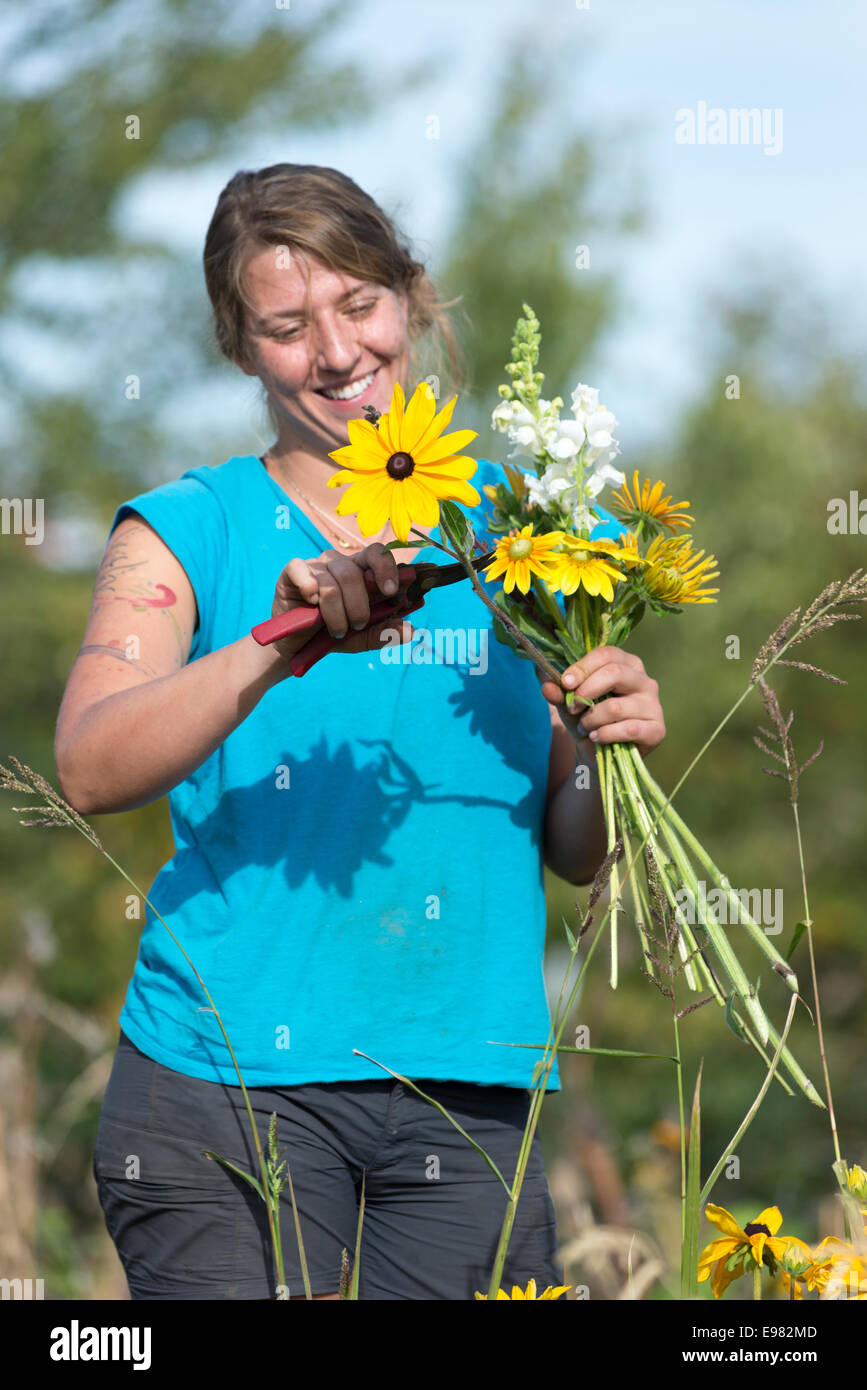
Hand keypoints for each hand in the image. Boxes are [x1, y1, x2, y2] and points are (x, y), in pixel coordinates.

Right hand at [270, 543, 412, 663]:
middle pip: (354, 574)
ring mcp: (315, 565)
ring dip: (335, 613)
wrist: (298, 645)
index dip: (386, 568)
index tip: (392, 591)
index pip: (377, 554)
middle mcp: (339, 563)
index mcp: (361, 571)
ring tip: (336, 630)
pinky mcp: (292, 571)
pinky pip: (301, 571)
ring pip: (331, 583)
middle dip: (358, 606)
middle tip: (356, 625)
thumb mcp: (362, 638)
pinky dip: (308, 588)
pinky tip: (311, 602)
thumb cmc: (332, 633)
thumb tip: (411, 630)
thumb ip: (385, 633)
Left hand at [539, 645, 665, 757]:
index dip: (583, 667)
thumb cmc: (588, 721)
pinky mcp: (657, 730)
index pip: (607, 654)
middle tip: (571, 707)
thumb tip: (547, 686)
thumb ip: (560, 694)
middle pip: (615, 673)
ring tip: (584, 727)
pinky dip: (605, 735)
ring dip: (591, 719)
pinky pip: (628, 729)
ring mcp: (654, 706)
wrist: (600, 755)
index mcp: (628, 665)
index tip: (565, 683)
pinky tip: (596, 738)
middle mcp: (645, 681)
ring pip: (616, 706)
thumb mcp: (570, 706)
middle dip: (586, 691)